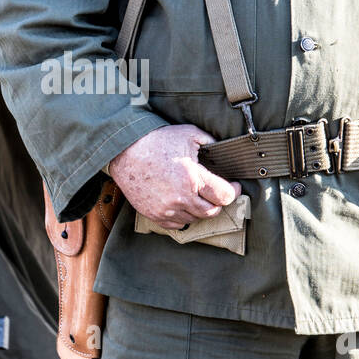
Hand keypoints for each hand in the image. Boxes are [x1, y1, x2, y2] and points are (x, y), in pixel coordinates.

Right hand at [108, 123, 240, 228]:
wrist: (125, 151)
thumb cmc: (156, 141)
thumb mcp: (188, 133)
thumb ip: (210, 143)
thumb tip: (223, 151)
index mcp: (192, 178)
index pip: (224, 196)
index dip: (234, 191)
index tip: (233, 186)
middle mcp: (181, 197)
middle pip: (212, 212)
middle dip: (218, 202)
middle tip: (216, 192)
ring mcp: (166, 209)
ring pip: (194, 219)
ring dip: (200, 210)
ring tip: (197, 195)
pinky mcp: (154, 215)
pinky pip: (176, 225)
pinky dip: (183, 217)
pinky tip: (182, 203)